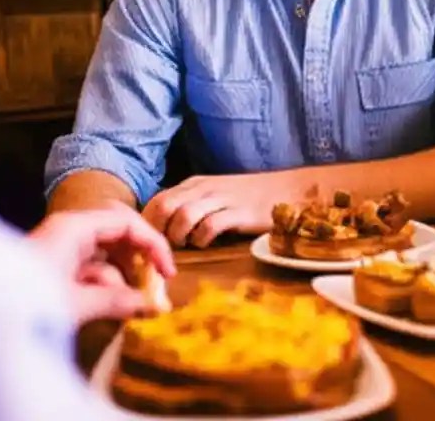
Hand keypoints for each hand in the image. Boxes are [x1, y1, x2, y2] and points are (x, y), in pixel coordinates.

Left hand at [28, 208, 175, 323]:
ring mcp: (60, 248)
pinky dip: (103, 286)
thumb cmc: (23, 300)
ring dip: (120, 279)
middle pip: (117, 235)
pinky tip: (111, 305)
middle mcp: (68, 231)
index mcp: (73, 227)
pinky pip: (89, 270)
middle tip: (157, 285)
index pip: (126, 222)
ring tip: (133, 302)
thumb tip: (152, 305)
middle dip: (138, 261)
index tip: (168, 271)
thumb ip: (116, 300)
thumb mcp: (75, 302)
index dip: (152, 244)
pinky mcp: (54, 266)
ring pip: (104, 256)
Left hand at [142, 173, 297, 247]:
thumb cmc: (248, 197)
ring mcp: (222, 199)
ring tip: (186, 244)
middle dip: (157, 231)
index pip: (157, 200)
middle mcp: (204, 188)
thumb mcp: (213, 196)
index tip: (147, 243)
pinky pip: (210, 225)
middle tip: (163, 249)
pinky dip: (202, 238)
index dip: (147, 224)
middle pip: (164, 206)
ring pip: (184, 215)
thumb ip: (190, 207)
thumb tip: (163, 230)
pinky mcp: (239, 213)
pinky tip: (206, 242)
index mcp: (194, 184)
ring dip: (179, 235)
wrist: (287, 189)